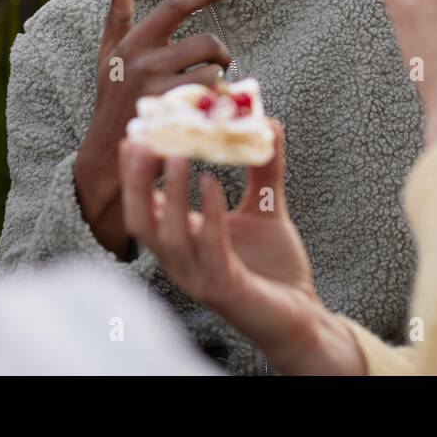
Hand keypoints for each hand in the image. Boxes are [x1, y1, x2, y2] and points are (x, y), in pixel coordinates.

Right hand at [75, 0, 243, 255]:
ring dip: (221, 81)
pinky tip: (209, 110)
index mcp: (133, 43)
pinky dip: (217, 104)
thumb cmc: (112, 103)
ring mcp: (158, 91)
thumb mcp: (108, 58)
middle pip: (206, 42)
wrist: (105, 158)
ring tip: (211, 91)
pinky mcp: (173, 118)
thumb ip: (117, 17)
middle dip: (221, 53)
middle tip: (217, 66)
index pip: (176, 5)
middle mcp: (144, 63)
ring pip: (213, 74)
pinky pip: (211, 102)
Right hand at [119, 121, 364, 374]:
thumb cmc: (274, 267)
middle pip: (140, 221)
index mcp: (183, 240)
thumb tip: (268, 124)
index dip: (134, 175)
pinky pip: (211, 249)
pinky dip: (209, 214)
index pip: (145, 207)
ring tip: (177, 156)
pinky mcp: (225, 289)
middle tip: (144, 141)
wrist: (301, 312)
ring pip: (169, 237)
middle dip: (136, 182)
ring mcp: (199, 277)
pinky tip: (211, 183)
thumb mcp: (265, 208)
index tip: (135, 135)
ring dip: (170, 194)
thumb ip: (264, 169)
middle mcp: (182, 260)